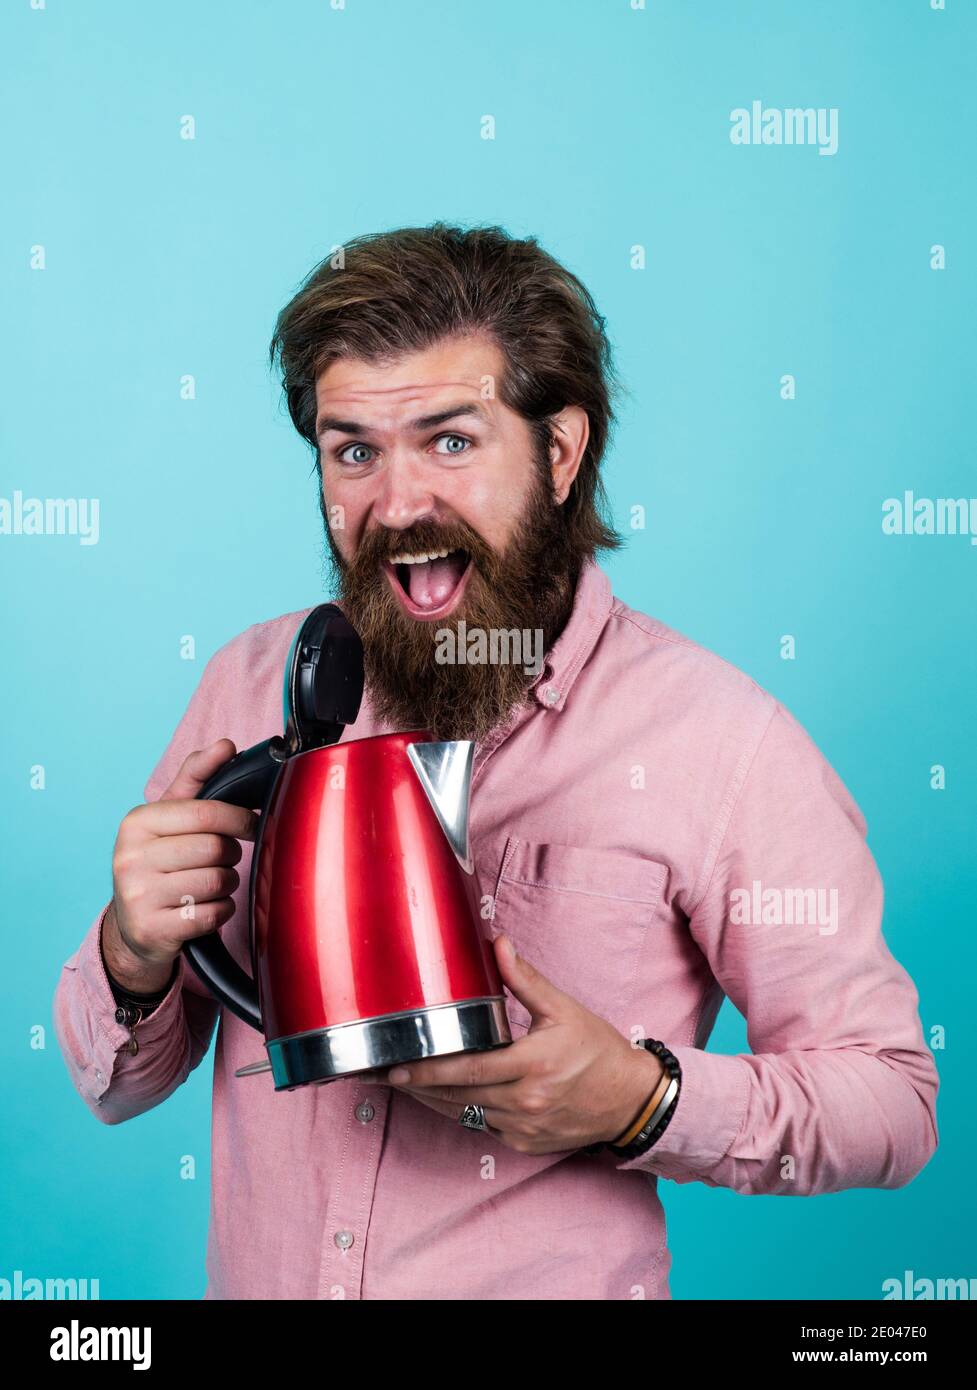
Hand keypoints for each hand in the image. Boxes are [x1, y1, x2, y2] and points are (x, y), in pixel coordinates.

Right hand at [103, 740, 257, 992]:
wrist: (132, 926)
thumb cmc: (157, 863)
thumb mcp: (168, 817)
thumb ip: (197, 777)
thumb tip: (225, 745)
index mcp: (137, 823)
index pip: (206, 813)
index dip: (239, 818)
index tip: (251, 824)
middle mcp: (131, 858)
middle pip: (216, 848)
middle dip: (231, 854)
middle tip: (223, 858)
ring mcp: (139, 896)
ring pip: (218, 881)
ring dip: (227, 883)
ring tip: (211, 883)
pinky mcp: (153, 930)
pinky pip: (214, 914)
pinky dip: (221, 910)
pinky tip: (205, 907)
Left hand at [374, 934, 665, 1153]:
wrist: (630, 1100)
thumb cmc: (597, 1050)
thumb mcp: (563, 1009)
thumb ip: (525, 980)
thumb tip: (497, 943)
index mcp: (531, 1065)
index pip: (466, 1070)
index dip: (426, 1071)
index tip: (394, 1067)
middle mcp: (524, 1101)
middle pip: (456, 1097)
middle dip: (416, 1087)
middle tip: (382, 1074)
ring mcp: (522, 1127)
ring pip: (464, 1114)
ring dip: (433, 1100)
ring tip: (403, 1084)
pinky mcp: (524, 1143)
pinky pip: (484, 1125)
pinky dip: (465, 1110)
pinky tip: (448, 1096)